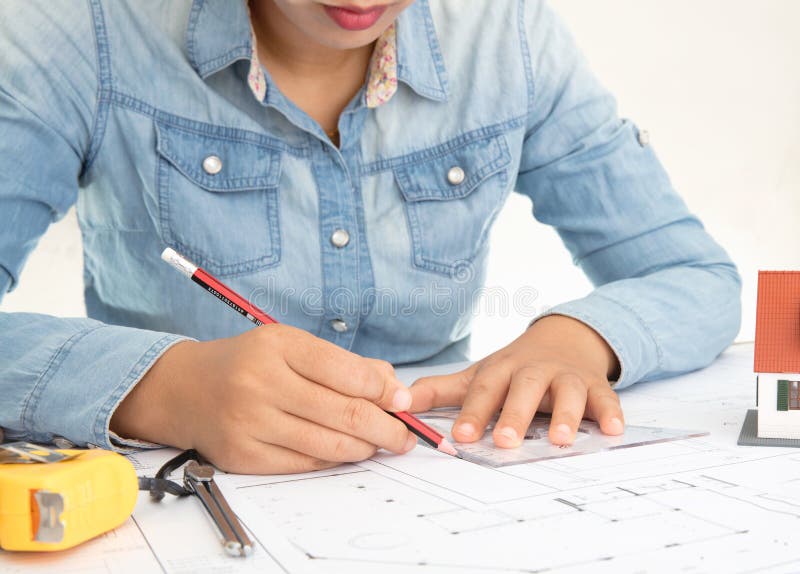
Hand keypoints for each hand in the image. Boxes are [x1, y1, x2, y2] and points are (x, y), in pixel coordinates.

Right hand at [110, 326, 416, 473]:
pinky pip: (305, 462)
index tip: (404, 401)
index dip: (384, 390)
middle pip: (343, 412)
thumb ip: (343, 363)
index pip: (347, 371)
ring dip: (365, 447)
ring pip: (329, 443)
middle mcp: (261, 383)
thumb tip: (393, 388)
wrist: (185, 389)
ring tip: (380, 443)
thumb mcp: (291, 346)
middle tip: (405, 435)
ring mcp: (249, 422)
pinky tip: (348, 451)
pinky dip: (334, 458)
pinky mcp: (243, 456)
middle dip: (386, 427)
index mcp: (277, 346)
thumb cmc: (248, 363)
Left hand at [409, 315, 622, 447]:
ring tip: (562, 440)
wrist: (563, 338)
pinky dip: (611, 413)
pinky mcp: (595, 386)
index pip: (484, 390)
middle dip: (515, 414)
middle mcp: (534, 371)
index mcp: (502, 370)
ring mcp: (567, 377)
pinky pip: (606, 398)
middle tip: (505, 441)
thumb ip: (439, 391)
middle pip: (525, 388)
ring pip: (569, 392)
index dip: (472, 412)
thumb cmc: (514, 368)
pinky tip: (613, 431)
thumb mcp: (478, 375)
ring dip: (567, 415)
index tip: (460, 436)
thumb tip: (397, 404)